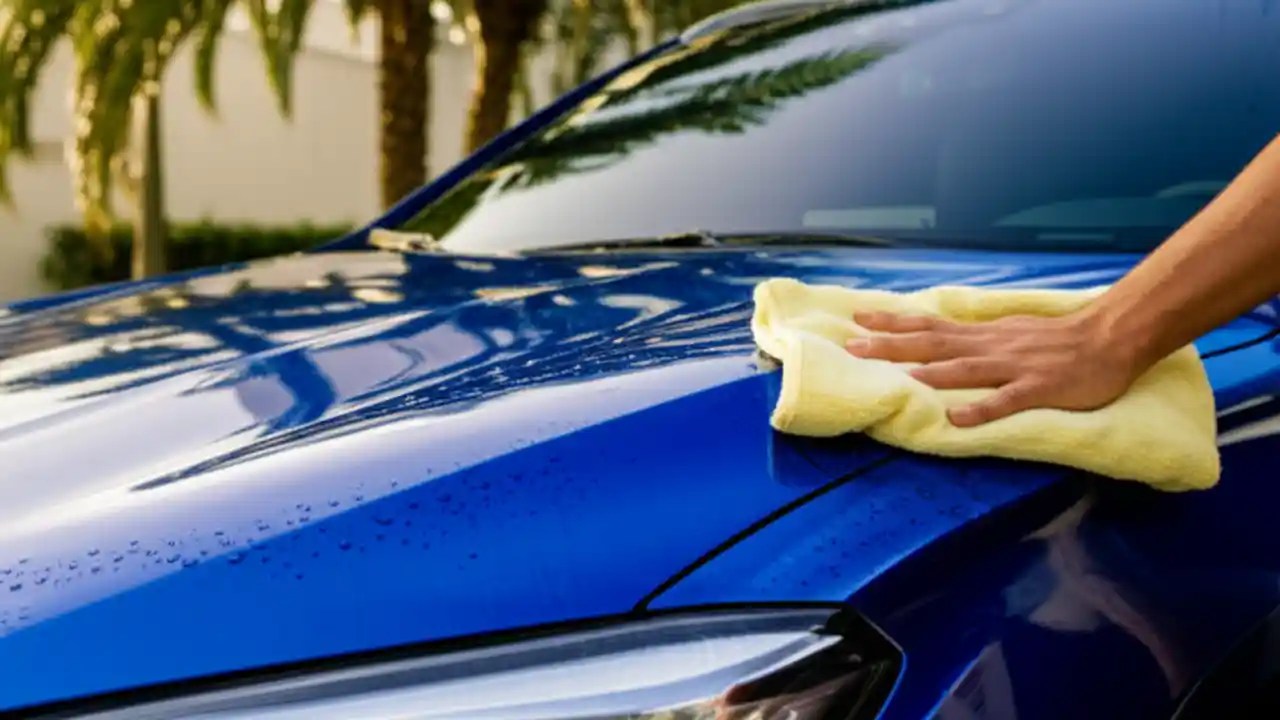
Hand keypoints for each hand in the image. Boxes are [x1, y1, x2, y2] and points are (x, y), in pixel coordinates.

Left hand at [845, 310, 1141, 426]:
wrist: (1112, 336)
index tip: (857, 320)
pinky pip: (1007, 400)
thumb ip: (978, 339)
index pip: (930, 326)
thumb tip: (942, 341)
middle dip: (892, 347)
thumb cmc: (1062, 338)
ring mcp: (1015, 367)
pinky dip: (982, 409)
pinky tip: (958, 419)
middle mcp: (992, 347)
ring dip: (931, 375)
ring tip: (898, 380)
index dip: (893, 324)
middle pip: (934, 344)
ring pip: (965, 369)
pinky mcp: (1040, 388)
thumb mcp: (1011, 331)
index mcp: (984, 335)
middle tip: (853, 347)